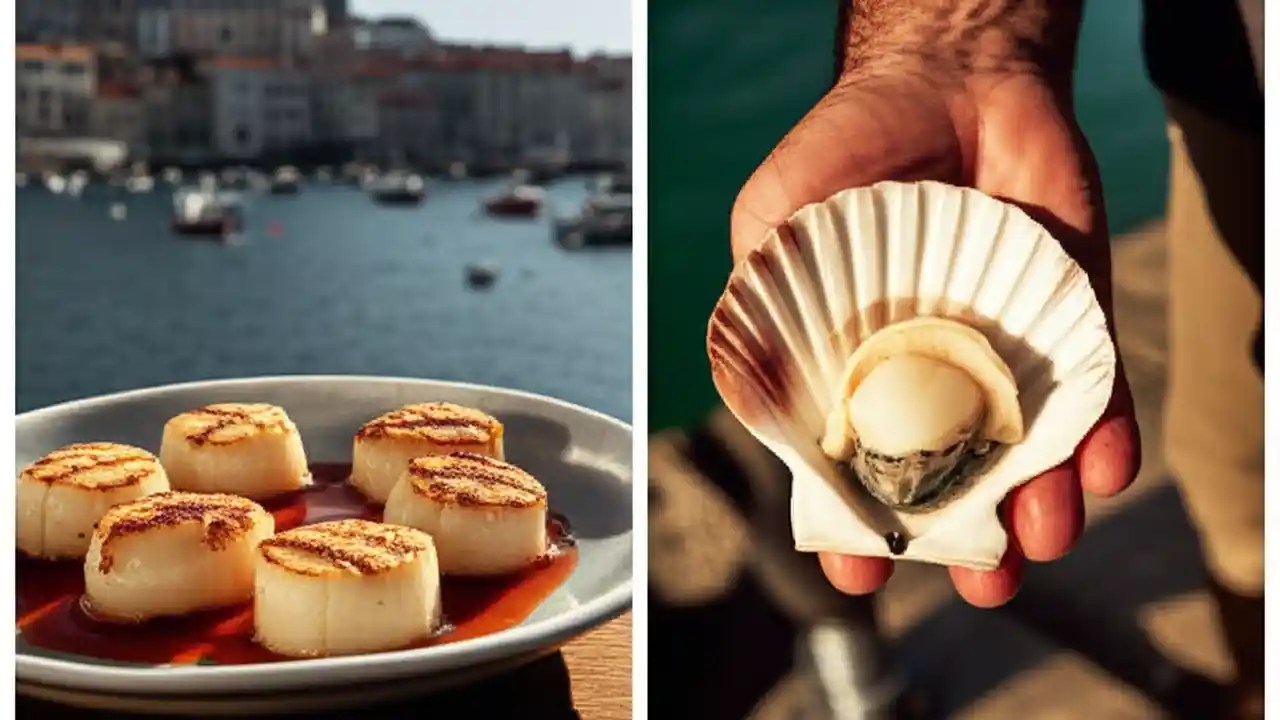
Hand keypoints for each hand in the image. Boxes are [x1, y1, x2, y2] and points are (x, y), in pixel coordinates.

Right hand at [729, 37, 1140, 606]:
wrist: (948, 77)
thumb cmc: (846, 152)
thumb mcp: (772, 222)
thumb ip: (754, 306)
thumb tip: (741, 393)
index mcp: (854, 371)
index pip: (857, 468)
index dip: (856, 526)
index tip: (857, 575)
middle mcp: (931, 377)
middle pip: (952, 480)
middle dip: (967, 538)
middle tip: (979, 580)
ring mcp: (1004, 354)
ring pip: (1028, 452)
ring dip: (1043, 504)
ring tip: (1042, 537)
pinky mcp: (1071, 320)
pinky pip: (1096, 390)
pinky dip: (1105, 434)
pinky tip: (1102, 468)